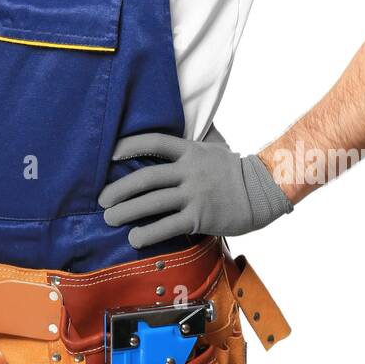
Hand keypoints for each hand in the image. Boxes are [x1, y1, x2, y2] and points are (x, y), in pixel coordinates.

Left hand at [98, 129, 292, 247]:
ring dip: (127, 212)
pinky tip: (134, 238)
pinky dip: (148, 233)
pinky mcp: (200, 217)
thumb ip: (193, 141)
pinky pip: (168, 226)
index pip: (155, 142)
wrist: (262, 192)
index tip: (111, 154)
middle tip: (101, 200)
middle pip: (146, 178)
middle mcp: (189, 171)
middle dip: (119, 189)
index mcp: (190, 151)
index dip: (131, 146)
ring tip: (109, 219)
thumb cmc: (235, 169)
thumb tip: (180, 124)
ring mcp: (194, 195)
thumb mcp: (214, 146)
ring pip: (153, 203)